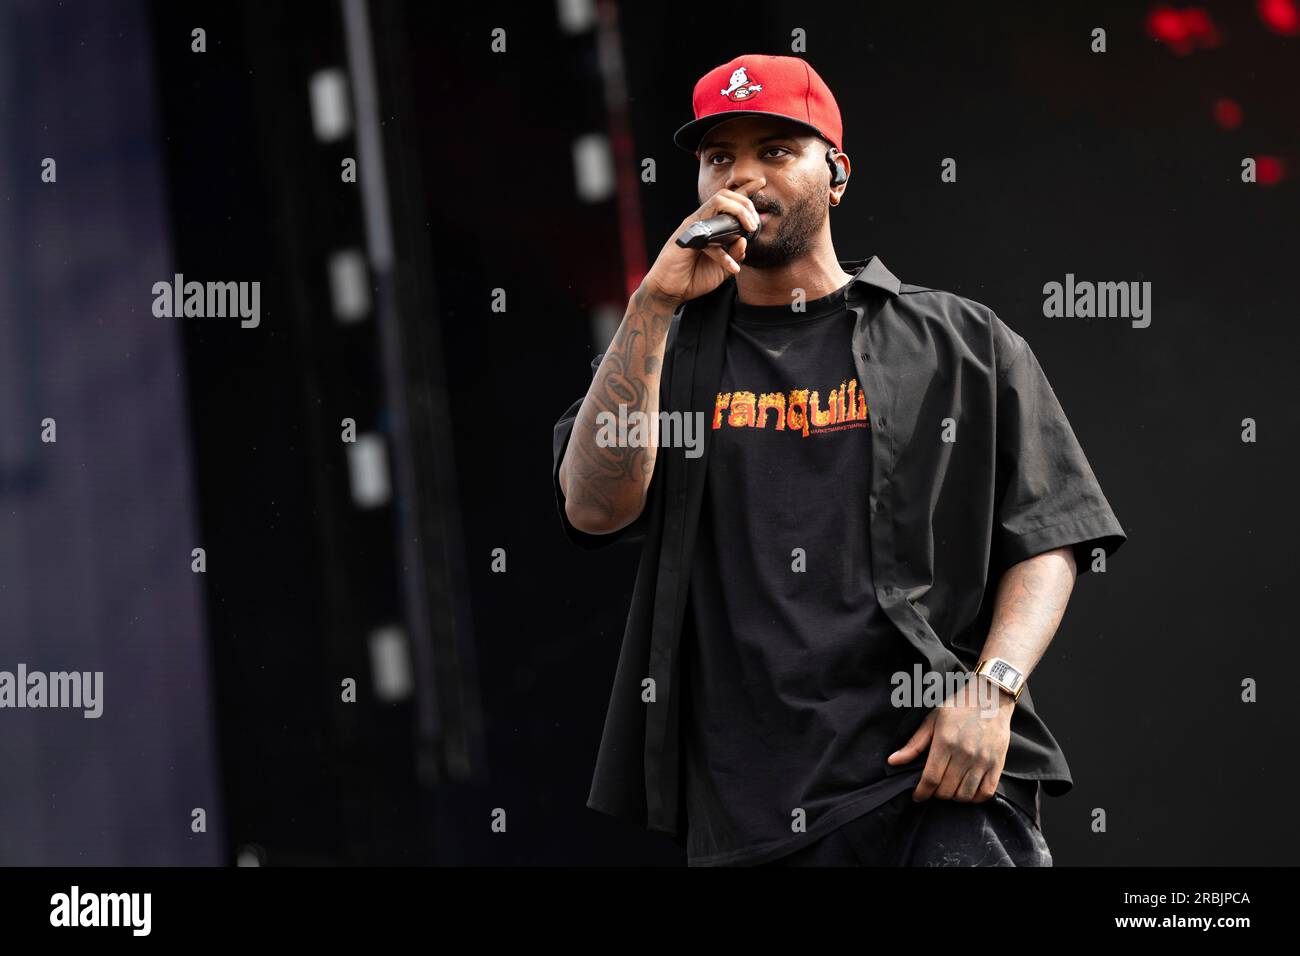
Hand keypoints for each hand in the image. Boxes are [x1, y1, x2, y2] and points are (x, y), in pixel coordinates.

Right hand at [640, 177, 765, 304]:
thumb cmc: (692, 279)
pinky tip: (730, 266)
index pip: (729, 202)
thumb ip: (734, 254)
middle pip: (726, 195)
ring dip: (739, 211)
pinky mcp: (687, 233)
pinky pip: (709, 227)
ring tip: (749, 229)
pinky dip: (723, 248)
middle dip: (746, 203)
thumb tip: (744, 240)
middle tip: (754, 223)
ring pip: (719, 201)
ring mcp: (694, 225)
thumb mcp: (722, 269)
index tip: (761, 182)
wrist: (669, 290)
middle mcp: (702, 221)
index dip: (745, 189)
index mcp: (711, 226)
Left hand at [886, 678, 1014, 802]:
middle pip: (947, 790)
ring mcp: (983, 760)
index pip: (931, 779)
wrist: (991, 697)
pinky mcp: (997, 764)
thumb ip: (914, 744)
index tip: (917, 796)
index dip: (922, 792)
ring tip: (949, 788)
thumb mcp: (932, 721)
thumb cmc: (958, 707)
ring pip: (965, 795)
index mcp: (946, 741)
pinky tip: (967, 790)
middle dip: (936, 794)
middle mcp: (965, 753)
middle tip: (933, 788)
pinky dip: (974, 798)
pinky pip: (985, 793)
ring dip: (954, 797)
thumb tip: (892, 761)